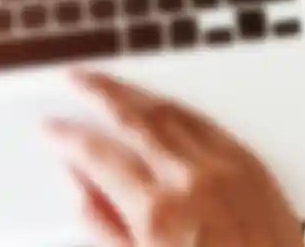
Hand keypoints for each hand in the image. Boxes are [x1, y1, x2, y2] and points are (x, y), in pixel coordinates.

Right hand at [45, 72, 303, 246]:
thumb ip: (105, 225)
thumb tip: (80, 187)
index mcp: (157, 212)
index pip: (99, 156)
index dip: (69, 136)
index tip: (52, 127)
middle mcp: (191, 179)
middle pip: (135, 118)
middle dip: (100, 93)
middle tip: (76, 78)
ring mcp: (226, 166)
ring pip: (172, 112)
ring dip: (137, 92)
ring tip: (112, 84)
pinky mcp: (253, 164)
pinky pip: (208, 122)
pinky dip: (178, 107)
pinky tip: (163, 104)